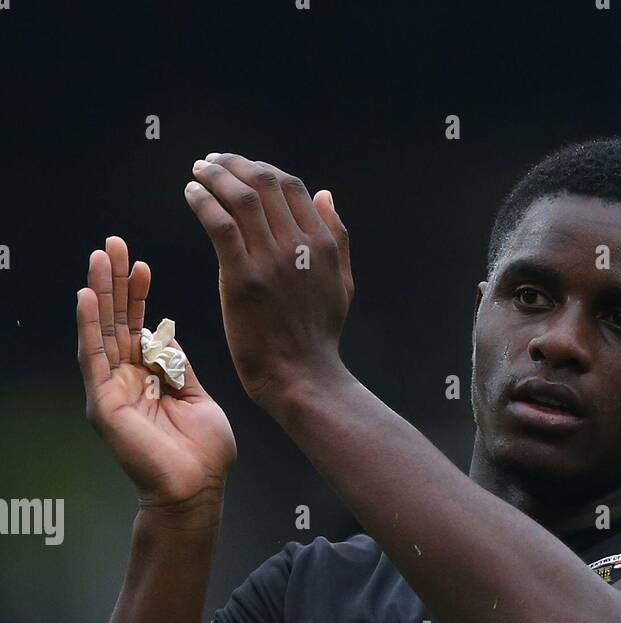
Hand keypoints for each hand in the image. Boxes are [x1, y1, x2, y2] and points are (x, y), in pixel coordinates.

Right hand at [77, 236, 235, 515]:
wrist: (196, 491)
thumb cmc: (202, 454)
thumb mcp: (198, 398)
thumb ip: (180, 367)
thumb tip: (165, 335)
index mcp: (149, 378)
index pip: (138, 327)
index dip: (138, 295)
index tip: (142, 264)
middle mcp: (126, 380)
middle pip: (116, 322)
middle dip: (115, 282)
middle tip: (113, 242)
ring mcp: (112, 391)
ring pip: (102, 332)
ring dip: (100, 292)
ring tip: (100, 256)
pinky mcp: (104, 404)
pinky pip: (93, 359)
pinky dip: (89, 327)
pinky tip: (87, 296)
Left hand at [184, 153, 353, 410]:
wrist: (302, 377)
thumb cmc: (317, 338)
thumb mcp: (342, 284)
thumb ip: (336, 237)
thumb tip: (326, 195)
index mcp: (322, 245)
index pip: (291, 186)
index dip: (261, 168)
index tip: (239, 167)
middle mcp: (298, 247)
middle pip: (265, 183)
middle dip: (235, 164)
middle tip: (212, 162)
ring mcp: (271, 262)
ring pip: (242, 198)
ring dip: (215, 176)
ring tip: (199, 171)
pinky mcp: (243, 280)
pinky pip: (221, 226)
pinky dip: (204, 202)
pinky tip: (192, 195)